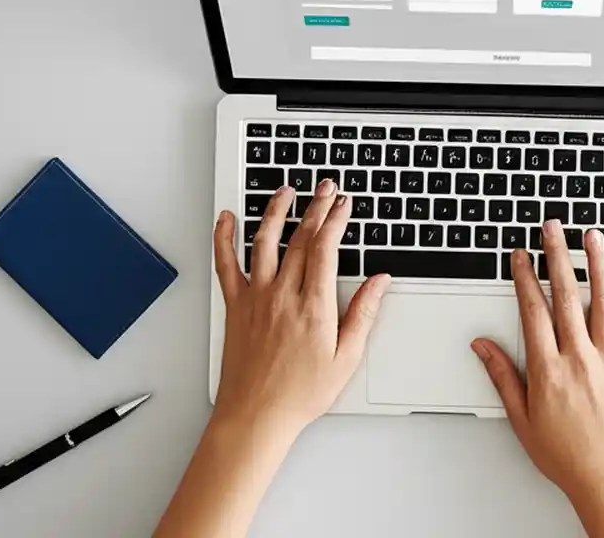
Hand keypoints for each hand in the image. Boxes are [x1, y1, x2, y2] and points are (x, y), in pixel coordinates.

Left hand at [156, 179, 389, 537]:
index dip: (336, 220)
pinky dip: (223, 238)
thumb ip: (364, 314)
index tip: (344, 204)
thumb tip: (380, 282)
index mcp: (314, 307)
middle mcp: (282, 295)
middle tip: (326, 188)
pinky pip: (225, 264)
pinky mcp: (235, 306)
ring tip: (285, 190)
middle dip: (316, 207)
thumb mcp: (347, 358)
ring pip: (263, 241)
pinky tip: (226, 219)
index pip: (325, 249)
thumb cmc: (300, 393)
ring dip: (275, 211)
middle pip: (299, 238)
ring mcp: (255, 297)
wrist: (256, 415)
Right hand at [472, 221, 603, 537]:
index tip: (520, 255)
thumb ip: (502, 376)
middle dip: (557, 256)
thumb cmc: (565, 455)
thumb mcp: (521, 418)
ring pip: (602, 302)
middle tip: (552, 228)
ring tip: (592, 236)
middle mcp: (579, 358)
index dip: (525, 279)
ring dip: (597, 265)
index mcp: (547, 369)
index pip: (533, 311)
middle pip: (565, 296)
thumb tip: (482, 346)